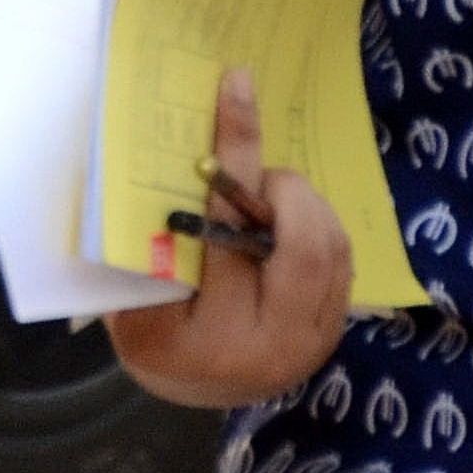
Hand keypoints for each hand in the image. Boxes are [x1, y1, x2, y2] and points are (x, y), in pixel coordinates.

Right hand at [101, 68, 353, 408]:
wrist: (185, 385)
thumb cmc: (147, 324)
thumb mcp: (130, 287)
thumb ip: (152, 231)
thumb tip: (175, 145)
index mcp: (205, 337)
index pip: (227, 228)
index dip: (235, 152)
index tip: (238, 87)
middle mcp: (267, 350)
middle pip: (304, 246)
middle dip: (287, 192)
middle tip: (264, 177)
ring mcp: (306, 348)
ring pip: (332, 253)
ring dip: (306, 208)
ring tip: (272, 201)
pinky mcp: (328, 339)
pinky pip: (342, 267)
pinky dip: (319, 230)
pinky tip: (290, 225)